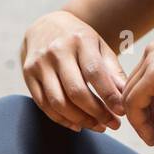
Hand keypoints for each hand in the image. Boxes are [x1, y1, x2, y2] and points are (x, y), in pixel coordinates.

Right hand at [21, 11, 127, 132]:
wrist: (45, 26)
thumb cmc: (79, 41)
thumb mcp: (99, 47)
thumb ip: (112, 71)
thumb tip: (125, 96)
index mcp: (80, 40)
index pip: (94, 73)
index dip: (108, 96)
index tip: (121, 112)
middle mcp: (57, 51)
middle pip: (76, 91)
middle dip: (96, 113)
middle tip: (112, 124)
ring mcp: (40, 64)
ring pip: (59, 102)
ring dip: (80, 120)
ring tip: (98, 126)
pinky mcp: (28, 75)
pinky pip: (44, 105)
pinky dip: (62, 119)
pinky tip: (77, 125)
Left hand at [121, 17, 153, 145]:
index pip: (142, 81)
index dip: (145, 105)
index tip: (153, 122)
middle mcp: (151, 53)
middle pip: (132, 89)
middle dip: (139, 114)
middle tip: (150, 133)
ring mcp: (150, 62)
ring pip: (129, 97)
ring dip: (137, 121)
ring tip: (149, 138)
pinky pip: (134, 103)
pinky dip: (138, 121)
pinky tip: (150, 135)